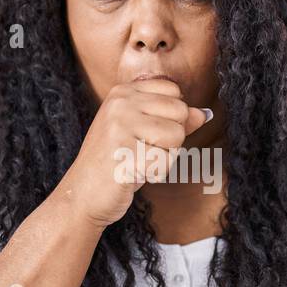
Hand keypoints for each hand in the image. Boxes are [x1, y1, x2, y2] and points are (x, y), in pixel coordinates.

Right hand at [58, 78, 210, 226]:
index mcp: (122, 92)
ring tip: (138, 162)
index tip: (144, 133)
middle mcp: (120, 103)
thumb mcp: (143, 133)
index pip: (174, 91)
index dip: (170, 117)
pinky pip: (167, 161)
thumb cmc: (116, 163)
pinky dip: (156, 173)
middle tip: (141, 151)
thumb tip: (204, 113)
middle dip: (170, 139)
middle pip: (180, 112)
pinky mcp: (125, 154)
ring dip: (164, 157)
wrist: (83, 194)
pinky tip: (134, 174)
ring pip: (177, 136)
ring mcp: (120, 127)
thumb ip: (172, 120)